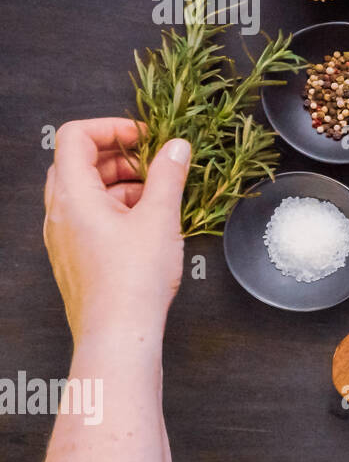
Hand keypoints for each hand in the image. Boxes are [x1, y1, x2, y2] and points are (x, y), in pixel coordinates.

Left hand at [42, 118, 190, 345]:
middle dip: (118, 155)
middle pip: (77, 162)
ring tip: (156, 195)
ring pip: (84, 191)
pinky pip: (87, 217)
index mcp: (73, 196)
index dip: (111, 127)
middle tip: (154, 163)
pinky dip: (114, 208)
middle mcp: (59, 213)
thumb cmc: (133, 280)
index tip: (145, 137)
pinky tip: (146, 224)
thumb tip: (176, 147)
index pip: (75, 137)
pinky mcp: (74, 256)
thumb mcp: (159, 218)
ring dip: (119, 182)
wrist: (118, 334)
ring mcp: (63, 236)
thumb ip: (168, 175)